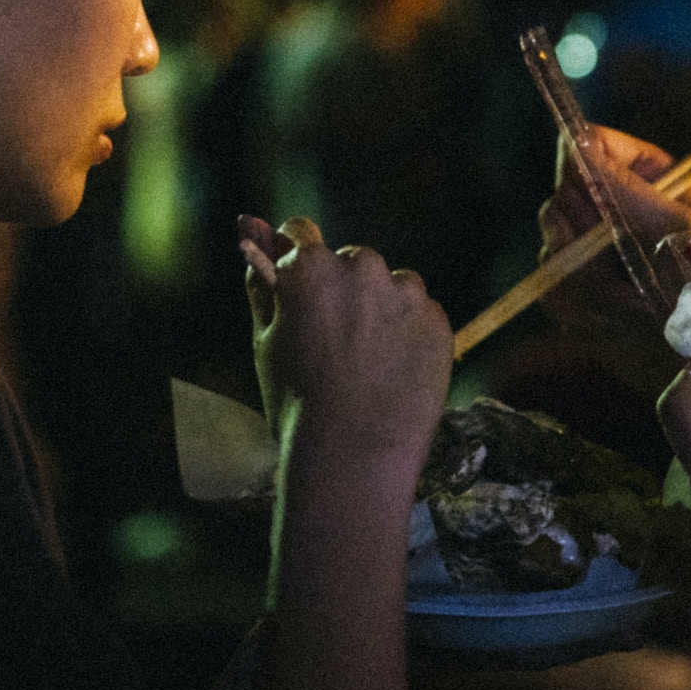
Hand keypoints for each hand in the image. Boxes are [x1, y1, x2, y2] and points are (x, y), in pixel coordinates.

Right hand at [238, 214, 450, 488]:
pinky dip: (410, 335)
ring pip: (391, 287)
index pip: (299, 232)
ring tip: (368, 364)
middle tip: (336, 343)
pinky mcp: (437, 320)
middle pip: (350, 262)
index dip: (294, 257)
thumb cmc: (297, 403)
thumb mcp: (265, 343)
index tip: (300, 282)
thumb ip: (261, 285)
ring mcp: (405, 292)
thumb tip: (252, 231)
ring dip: (382, 309)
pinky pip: (420, 315)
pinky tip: (394, 373)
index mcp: (310, 267)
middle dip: (344, 289)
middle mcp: (362, 266)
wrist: (352, 458)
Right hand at [536, 125, 690, 343]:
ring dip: (590, 281)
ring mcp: (587, 242)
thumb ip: (625, 188)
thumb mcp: (676, 228)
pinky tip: (614, 320)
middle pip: (562, 193)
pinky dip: (579, 306)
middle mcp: (611, 200)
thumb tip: (576, 144)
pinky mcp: (571, 282)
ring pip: (552, 242)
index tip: (597, 206)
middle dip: (589, 238)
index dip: (583, 172)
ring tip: (633, 304)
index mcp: (644, 172)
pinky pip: (549, 283)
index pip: (588, 144)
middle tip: (626, 263)